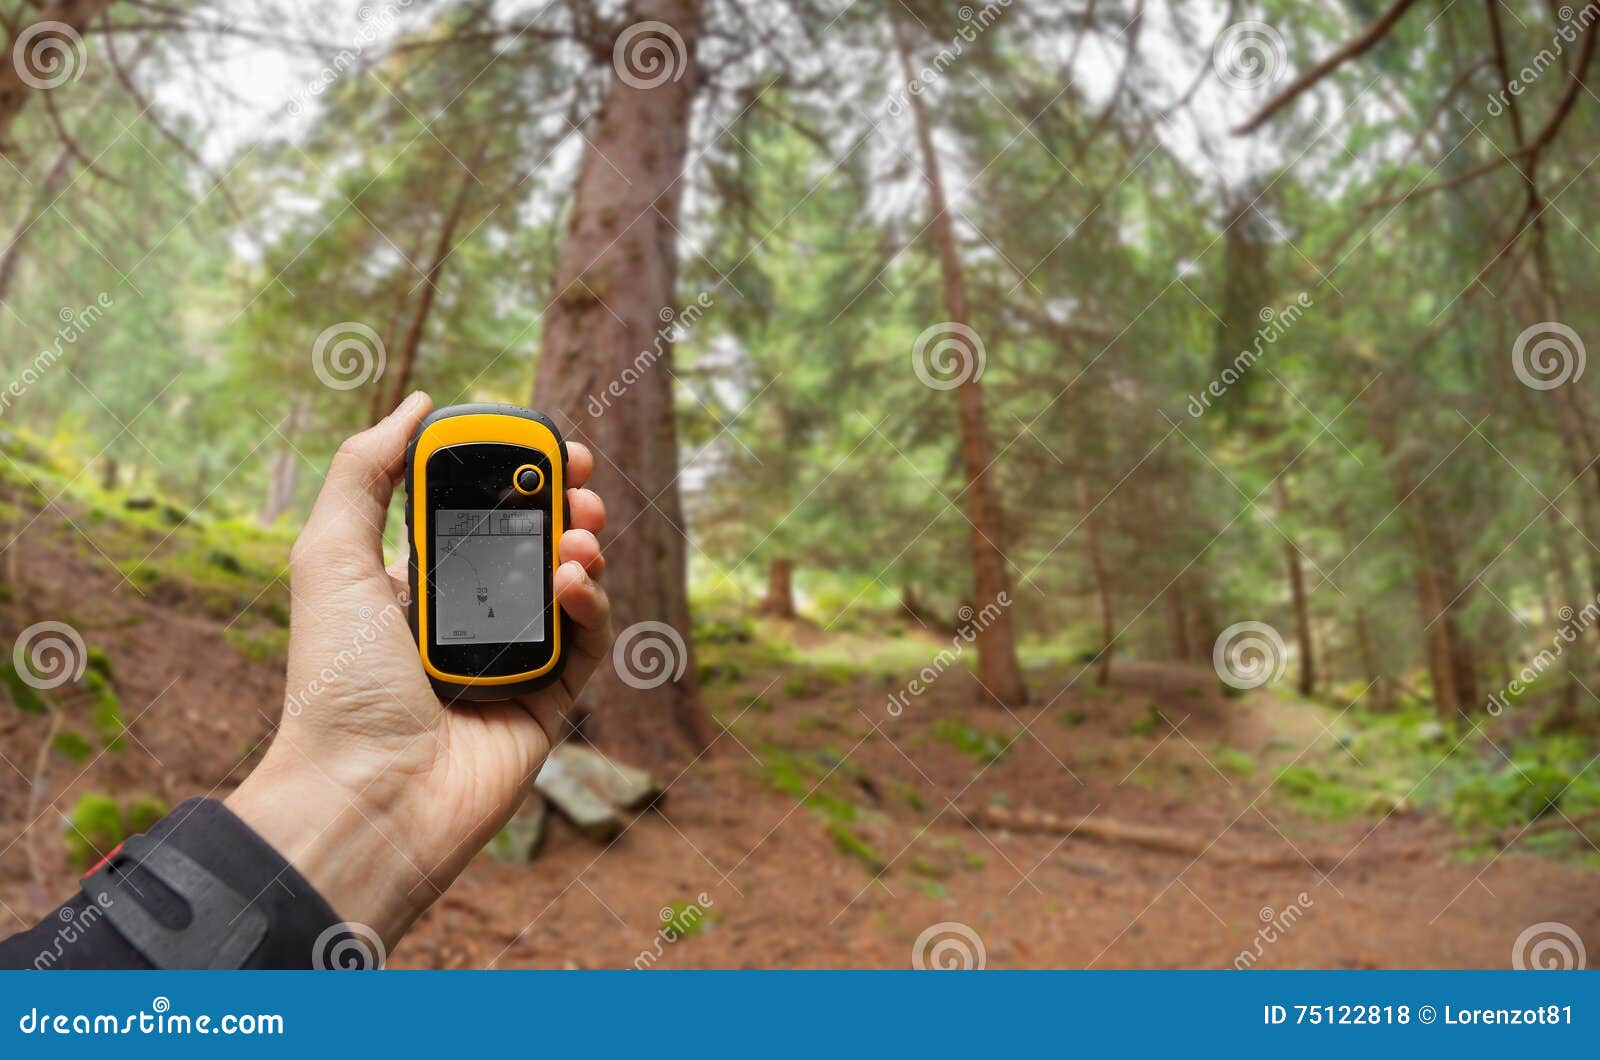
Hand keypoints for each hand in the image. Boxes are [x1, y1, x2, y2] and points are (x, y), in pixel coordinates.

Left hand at [226, 392, 610, 950]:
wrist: (364, 794)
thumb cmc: (337, 681)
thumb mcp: (328, 556)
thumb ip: (365, 471)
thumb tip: (417, 403)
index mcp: (411, 586)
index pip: (475, 515)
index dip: (514, 477)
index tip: (544, 447)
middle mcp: (464, 621)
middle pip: (532, 545)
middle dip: (562, 506)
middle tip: (581, 484)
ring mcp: (510, 663)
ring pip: (568, 589)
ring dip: (580, 550)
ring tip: (578, 537)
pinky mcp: (549, 705)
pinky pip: (587, 644)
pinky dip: (590, 606)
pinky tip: (572, 583)